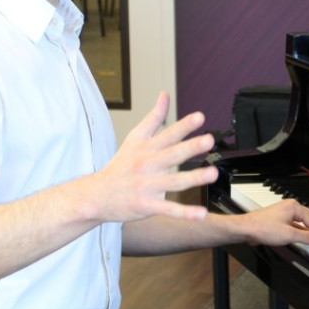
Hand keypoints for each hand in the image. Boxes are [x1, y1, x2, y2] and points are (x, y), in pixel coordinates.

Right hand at [87, 92, 217, 222]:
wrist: (97, 195)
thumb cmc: (120, 166)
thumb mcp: (134, 138)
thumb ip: (154, 117)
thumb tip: (165, 95)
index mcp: (147, 148)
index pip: (168, 134)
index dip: (184, 125)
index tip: (199, 117)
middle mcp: (147, 165)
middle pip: (172, 155)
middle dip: (190, 147)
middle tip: (208, 140)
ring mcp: (147, 186)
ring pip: (173, 182)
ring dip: (193, 178)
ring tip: (212, 174)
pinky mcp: (147, 206)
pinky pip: (168, 209)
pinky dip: (185, 213)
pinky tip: (201, 213)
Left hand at [240, 199, 308, 246]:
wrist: (245, 229)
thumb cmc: (262, 228)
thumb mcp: (289, 235)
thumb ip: (308, 237)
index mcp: (294, 207)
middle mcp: (291, 208)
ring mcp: (285, 214)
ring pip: (306, 222)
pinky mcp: (280, 221)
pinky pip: (298, 226)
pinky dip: (306, 232)